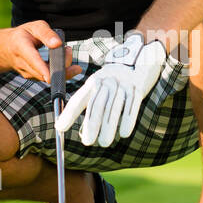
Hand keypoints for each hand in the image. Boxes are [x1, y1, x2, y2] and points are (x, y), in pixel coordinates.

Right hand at [0, 21, 81, 83]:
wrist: (6, 47)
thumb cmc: (23, 35)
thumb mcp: (35, 27)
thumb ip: (47, 33)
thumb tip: (58, 44)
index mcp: (21, 47)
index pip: (32, 59)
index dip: (42, 68)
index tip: (50, 76)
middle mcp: (22, 63)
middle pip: (44, 72)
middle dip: (62, 64)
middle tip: (68, 49)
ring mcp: (26, 73)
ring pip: (48, 77)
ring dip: (62, 67)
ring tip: (67, 51)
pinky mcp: (33, 78)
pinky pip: (48, 78)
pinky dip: (59, 71)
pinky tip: (63, 61)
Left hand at [56, 32, 165, 146]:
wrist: (142, 59)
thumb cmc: (116, 81)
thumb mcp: (101, 85)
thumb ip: (88, 103)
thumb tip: (75, 127)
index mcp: (95, 80)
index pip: (80, 99)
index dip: (69, 113)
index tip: (60, 127)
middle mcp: (107, 80)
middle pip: (98, 105)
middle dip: (92, 125)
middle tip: (88, 142)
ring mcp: (124, 83)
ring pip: (114, 108)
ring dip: (109, 127)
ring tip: (104, 143)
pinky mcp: (138, 87)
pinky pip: (132, 106)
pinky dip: (128, 121)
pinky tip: (123, 134)